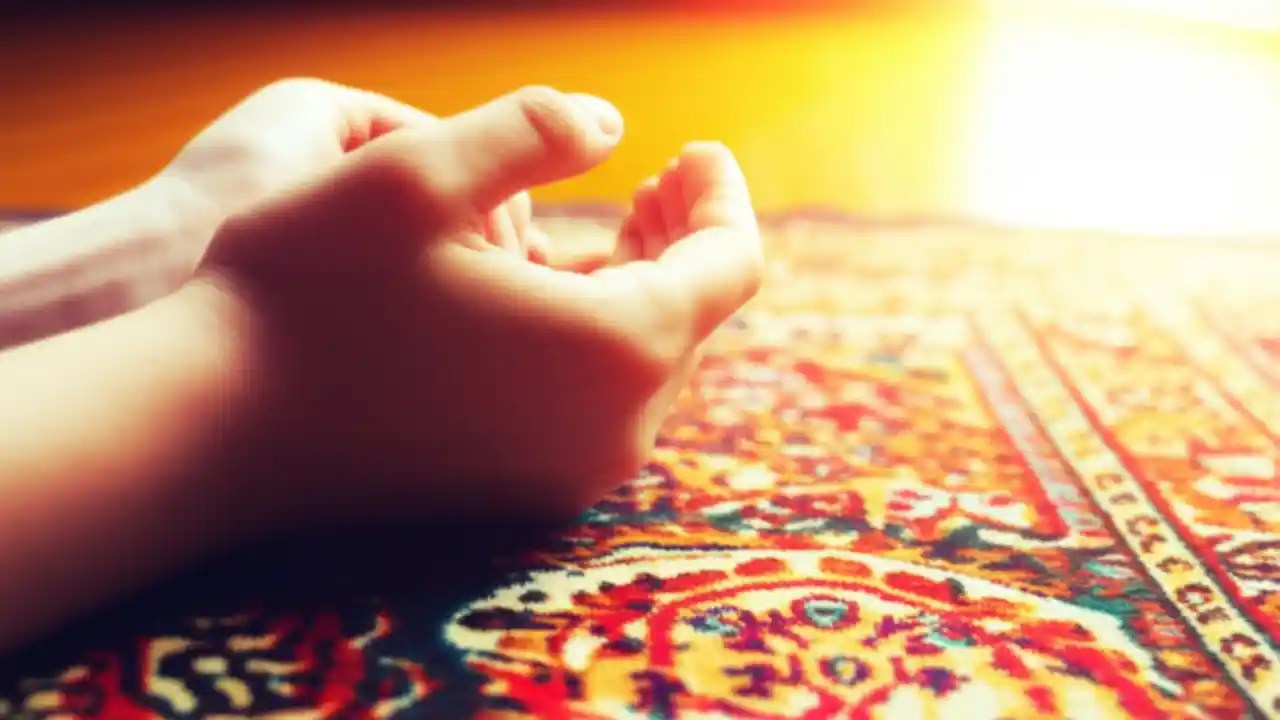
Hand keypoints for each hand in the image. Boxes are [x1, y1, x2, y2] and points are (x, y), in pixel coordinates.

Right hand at [193, 86, 761, 520]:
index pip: (729, 262)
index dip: (721, 196)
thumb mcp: (414, 168)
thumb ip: (534, 126)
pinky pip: (603, 402)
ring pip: (650, 360)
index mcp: (617, 346)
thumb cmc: (306, 291)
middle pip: (694, 314)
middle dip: (687, 235)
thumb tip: (610, 122)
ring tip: (622, 221)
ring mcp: (573, 470)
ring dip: (646, 284)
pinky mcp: (529, 490)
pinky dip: (603, 337)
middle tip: (662, 177)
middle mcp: (616, 427)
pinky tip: (561, 289)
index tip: (695, 150)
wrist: (215, 426)